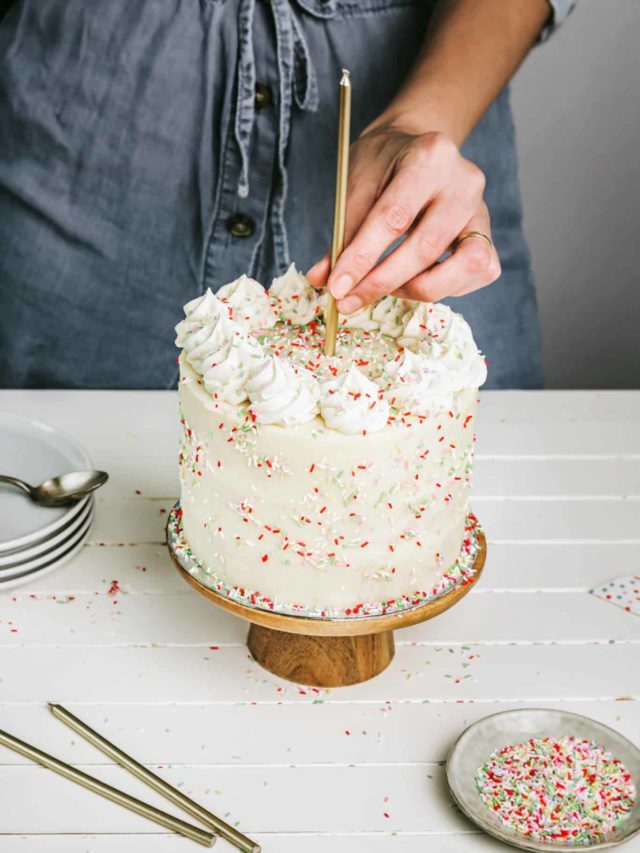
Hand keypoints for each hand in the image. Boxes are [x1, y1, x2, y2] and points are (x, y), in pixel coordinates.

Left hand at [307, 126, 500, 312]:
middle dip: (383, 282)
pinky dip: (447, 287)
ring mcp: (481, 209)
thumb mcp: (355, 184)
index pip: (393, 218)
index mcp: (430, 157)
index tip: (337, 288)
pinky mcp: (488, 233)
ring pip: (464, 267)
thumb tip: (322, 280)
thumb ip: (342, 233)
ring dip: (419, 289)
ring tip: (387, 286)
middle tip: (349, 300)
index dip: (362, 258)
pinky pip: (479, 273)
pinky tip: (416, 279)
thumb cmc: (384, 164)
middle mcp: (465, 182)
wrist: (416, 146)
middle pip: (426, 247)